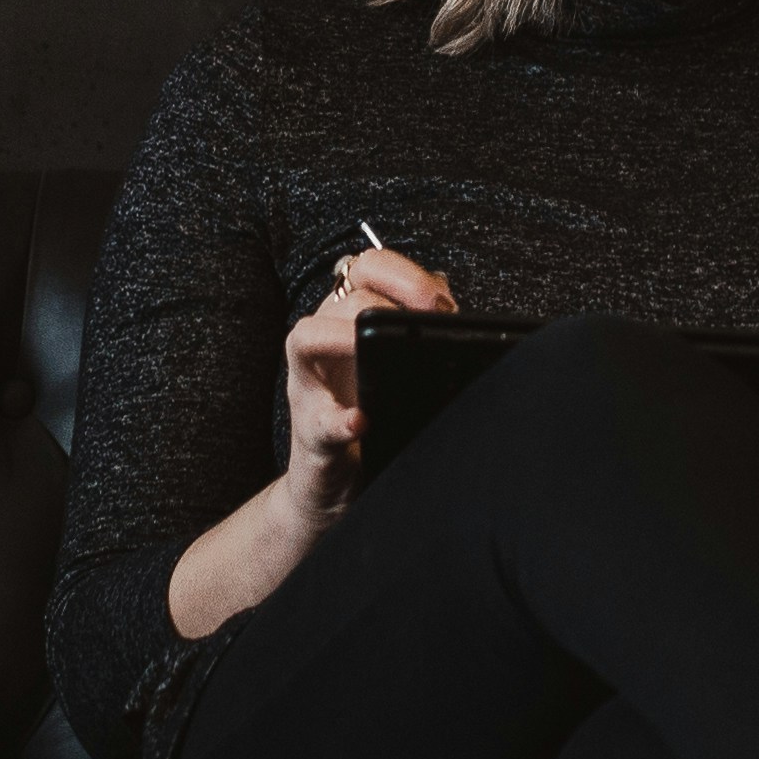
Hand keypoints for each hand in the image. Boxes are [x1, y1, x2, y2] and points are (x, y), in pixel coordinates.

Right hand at [277, 243, 455, 513]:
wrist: (335, 488)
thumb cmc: (373, 418)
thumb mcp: (398, 367)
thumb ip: (417, 332)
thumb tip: (449, 305)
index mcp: (348, 321)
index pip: (366, 270)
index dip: (402, 274)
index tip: (439, 299)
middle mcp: (323, 344)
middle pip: (343, 299)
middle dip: (388, 304)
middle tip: (427, 321)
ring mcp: (311, 388)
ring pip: (308, 338)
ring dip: (345, 337)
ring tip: (373, 347)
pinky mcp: (311, 434)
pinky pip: (319, 420)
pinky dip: (338, 420)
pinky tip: (360, 421)